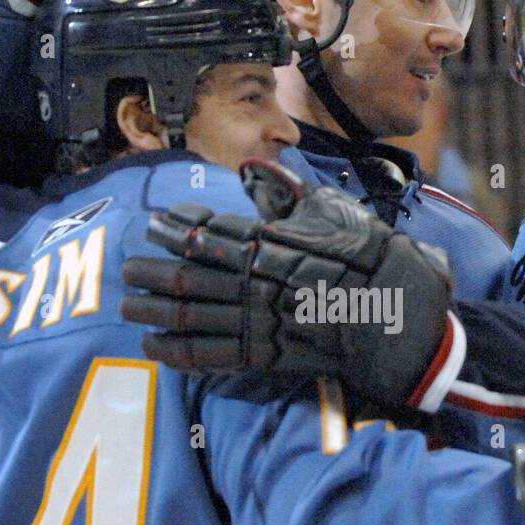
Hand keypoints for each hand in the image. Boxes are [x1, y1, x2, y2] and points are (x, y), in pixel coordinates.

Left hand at [121, 159, 452, 409]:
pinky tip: (156, 347)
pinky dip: (179, 352)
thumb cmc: (366, 255)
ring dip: (154, 310)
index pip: (205, 233)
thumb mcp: (329, 210)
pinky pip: (211, 355)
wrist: (396, 312)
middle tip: (127, 270)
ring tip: (130, 305)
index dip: (173, 230)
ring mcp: (258, 320)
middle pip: (185, 275)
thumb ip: (284, 192)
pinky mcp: (267, 354)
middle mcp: (254, 281)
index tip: (154, 225)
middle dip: (150, 272)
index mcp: (266, 242)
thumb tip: (251, 169)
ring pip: (190, 315)